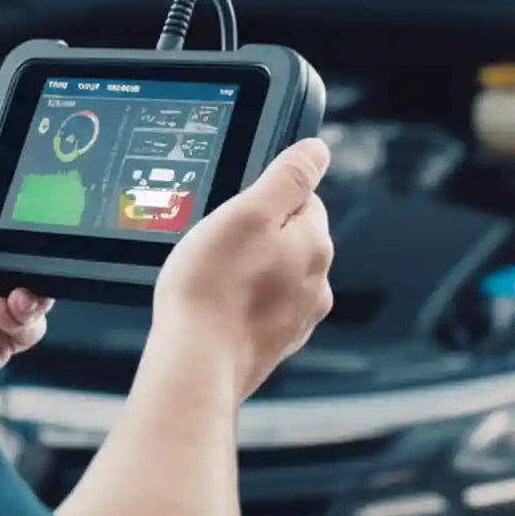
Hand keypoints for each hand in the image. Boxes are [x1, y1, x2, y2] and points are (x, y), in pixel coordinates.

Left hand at [0, 113, 52, 385]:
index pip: (14, 221)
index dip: (32, 215)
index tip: (46, 205)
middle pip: (36, 256)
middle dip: (41, 255)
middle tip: (30, 252)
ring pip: (43, 292)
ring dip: (33, 290)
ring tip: (10, 289)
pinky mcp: (0, 339)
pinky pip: (33, 326)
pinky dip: (22, 317)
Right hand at [152, 138, 333, 401]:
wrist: (196, 364)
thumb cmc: (212, 287)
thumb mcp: (247, 212)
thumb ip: (288, 177)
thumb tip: (318, 151)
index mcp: (315, 243)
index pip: (302, 197)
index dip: (263, 198)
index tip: (233, 212)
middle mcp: (317, 282)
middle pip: (289, 236)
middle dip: (257, 235)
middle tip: (216, 246)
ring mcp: (299, 317)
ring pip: (274, 274)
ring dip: (248, 271)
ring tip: (213, 280)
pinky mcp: (276, 343)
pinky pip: (261, 308)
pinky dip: (242, 304)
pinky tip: (216, 308)